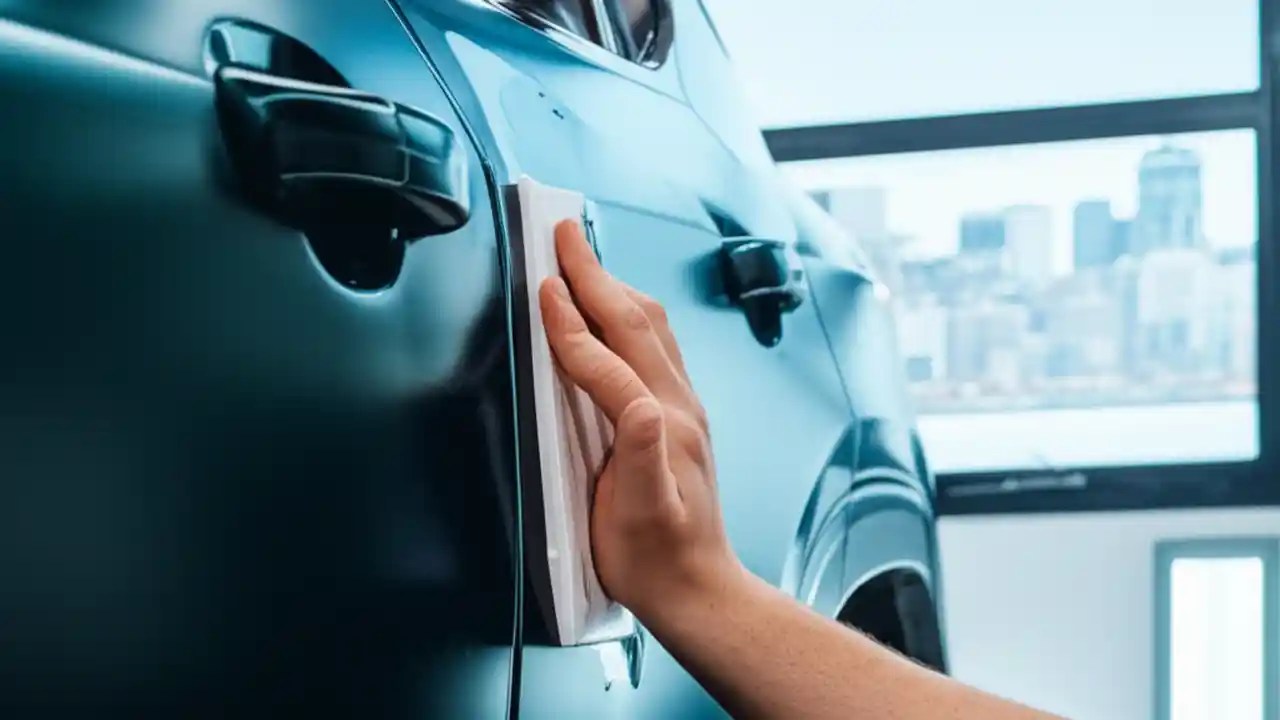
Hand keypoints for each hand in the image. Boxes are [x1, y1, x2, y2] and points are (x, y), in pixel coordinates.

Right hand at [539, 220, 744, 622]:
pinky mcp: (676, 419)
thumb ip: (643, 455)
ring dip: (613, 288)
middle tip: (562, 235)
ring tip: (583, 260)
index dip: (572, 321)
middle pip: (635, 323)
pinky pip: (652, 347)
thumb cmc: (656, 561)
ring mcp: (681, 410)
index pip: (609, 358)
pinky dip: (625, 316)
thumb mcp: (642, 515)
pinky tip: (613, 315)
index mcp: (663, 426)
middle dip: (595, 275)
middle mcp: (678, 407)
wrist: (696, 588)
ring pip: (649, 329)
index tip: (544, 284)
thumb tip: (639, 404)